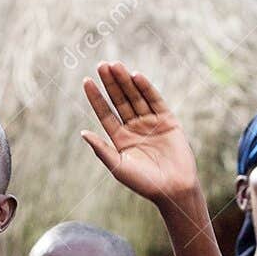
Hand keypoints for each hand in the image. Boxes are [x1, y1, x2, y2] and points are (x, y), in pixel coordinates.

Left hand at [80, 63, 198, 207]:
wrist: (173, 190)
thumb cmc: (144, 183)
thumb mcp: (119, 167)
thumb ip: (102, 150)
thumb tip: (83, 133)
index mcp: (121, 139)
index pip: (105, 113)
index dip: (96, 97)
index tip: (86, 81)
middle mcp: (134, 128)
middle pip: (120, 101)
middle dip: (110, 83)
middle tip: (101, 65)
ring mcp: (151, 123)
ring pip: (136, 97)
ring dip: (125, 81)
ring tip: (115, 65)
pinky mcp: (168, 121)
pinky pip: (155, 101)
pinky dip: (146, 89)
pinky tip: (136, 76)